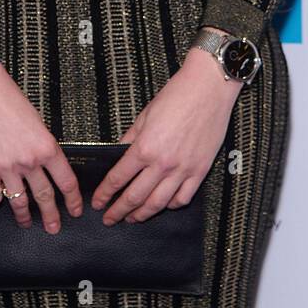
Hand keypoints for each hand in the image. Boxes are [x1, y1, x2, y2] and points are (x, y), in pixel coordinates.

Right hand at [0, 44, 82, 233]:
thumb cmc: (7, 99)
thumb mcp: (36, 121)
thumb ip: (42, 146)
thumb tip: (45, 165)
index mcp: (46, 146)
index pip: (66, 181)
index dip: (72, 200)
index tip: (75, 210)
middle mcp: (28, 160)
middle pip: (44, 196)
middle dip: (51, 216)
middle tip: (54, 227)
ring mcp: (6, 167)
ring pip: (19, 200)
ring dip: (24, 214)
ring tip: (26, 222)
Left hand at [91, 45, 241, 224]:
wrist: (208, 88)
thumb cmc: (177, 96)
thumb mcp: (145, 115)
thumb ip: (131, 138)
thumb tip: (119, 154)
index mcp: (144, 147)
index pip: (118, 178)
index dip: (105, 193)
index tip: (98, 203)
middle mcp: (163, 163)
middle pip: (135, 197)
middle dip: (119, 211)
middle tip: (110, 219)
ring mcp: (183, 169)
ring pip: (158, 203)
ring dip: (142, 214)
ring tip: (132, 218)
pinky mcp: (200, 170)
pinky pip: (184, 197)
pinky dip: (171, 205)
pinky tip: (163, 205)